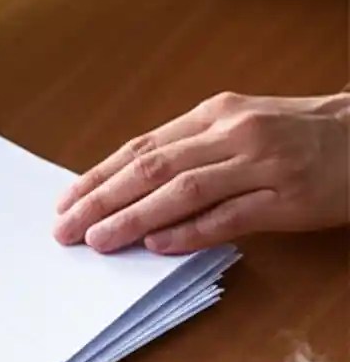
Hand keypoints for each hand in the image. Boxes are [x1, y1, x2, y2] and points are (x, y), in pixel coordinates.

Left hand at [53, 91, 349, 254]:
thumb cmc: (296, 136)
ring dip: (134, 218)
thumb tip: (127, 187)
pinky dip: (190, 232)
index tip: (65, 203)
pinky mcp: (289, 199)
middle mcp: (233, 135)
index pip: (142, 148)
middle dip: (102, 200)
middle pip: (152, 169)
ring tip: (99, 240)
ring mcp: (262, 166)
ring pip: (183, 192)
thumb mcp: (238, 128)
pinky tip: (157, 246)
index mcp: (214, 115)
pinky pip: (230, 217)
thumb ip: (188, 152)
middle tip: (66, 228)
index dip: (99, 177)